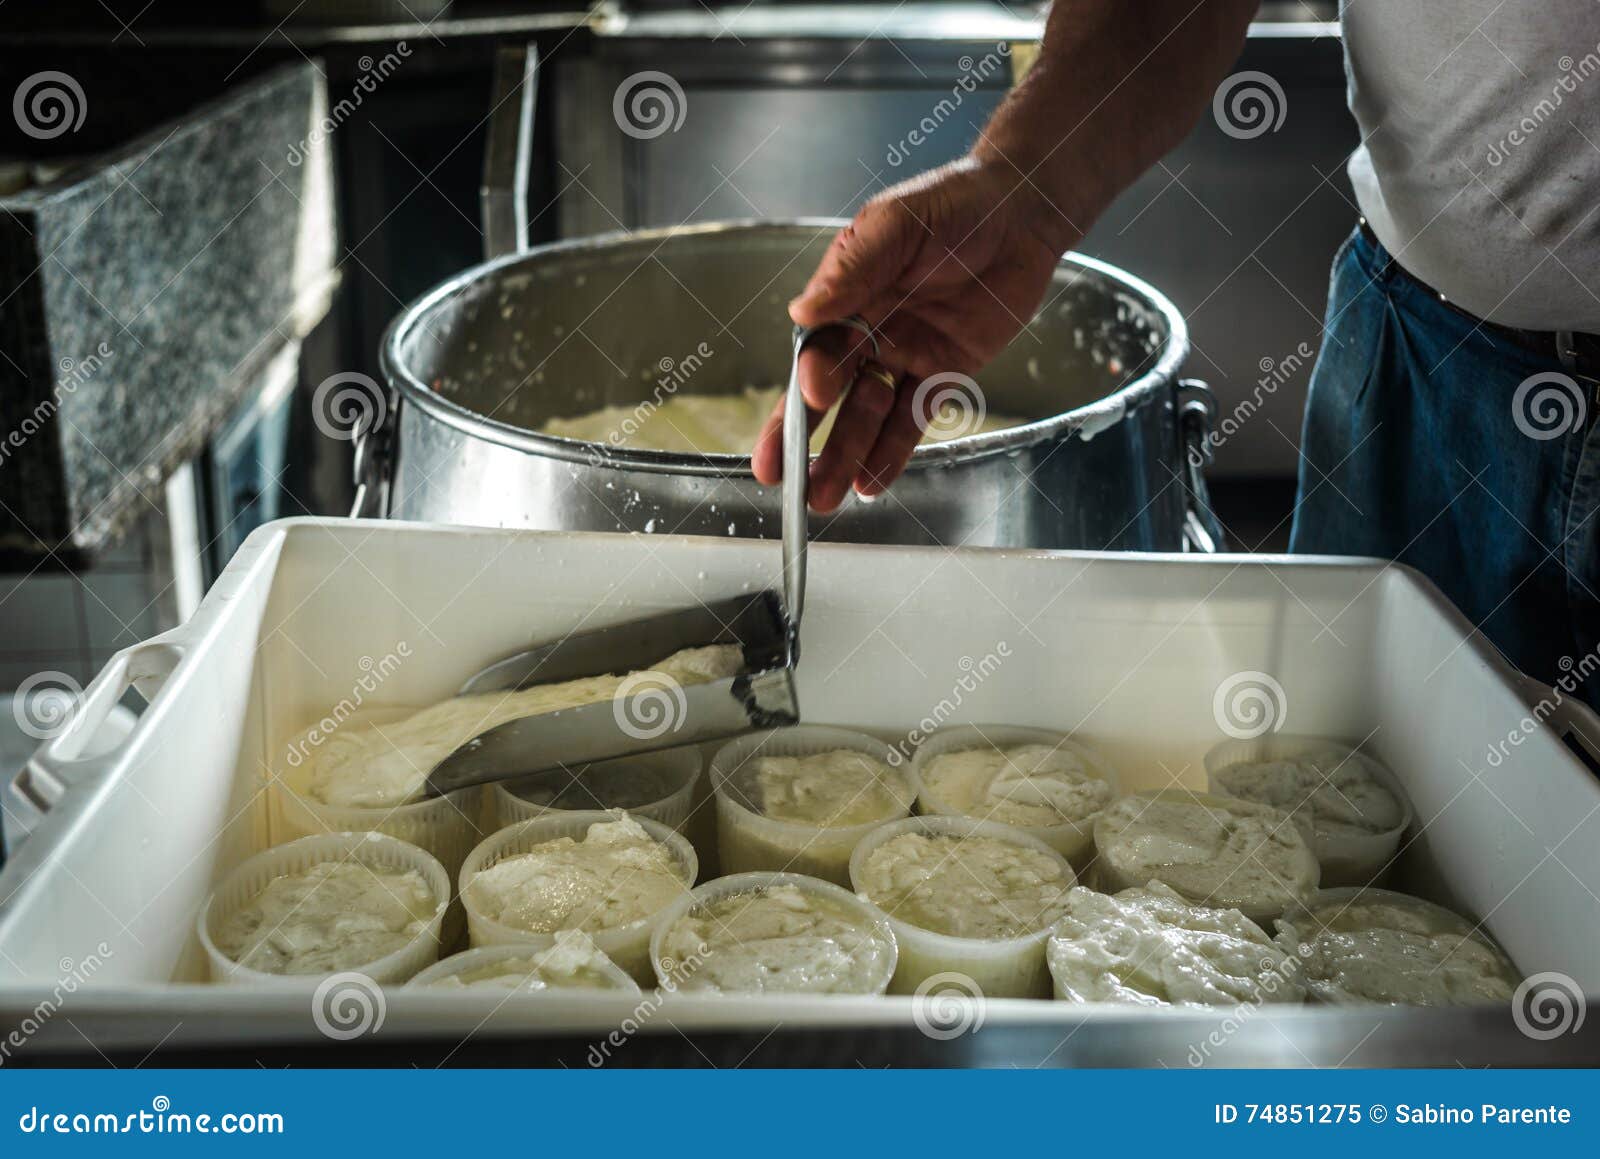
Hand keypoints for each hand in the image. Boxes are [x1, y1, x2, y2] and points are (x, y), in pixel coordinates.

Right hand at [751, 156, 1074, 511]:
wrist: (1021, 213)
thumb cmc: (953, 204)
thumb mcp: (897, 224)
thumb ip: (853, 267)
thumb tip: (804, 309)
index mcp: (845, 295)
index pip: (816, 347)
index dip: (811, 376)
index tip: (813, 395)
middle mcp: (867, 330)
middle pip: (827, 395)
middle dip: (800, 437)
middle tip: (781, 477)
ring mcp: (903, 356)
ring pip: (866, 417)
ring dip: (844, 456)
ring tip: (826, 497)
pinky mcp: (941, 374)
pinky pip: (911, 422)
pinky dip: (890, 454)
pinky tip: (870, 483)